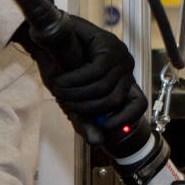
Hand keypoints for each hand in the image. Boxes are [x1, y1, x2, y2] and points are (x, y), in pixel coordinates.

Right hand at [13, 16, 148, 144]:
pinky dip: (74, 80)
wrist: (45, 42)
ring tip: (59, 89)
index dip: (125, 119)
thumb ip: (86, 122)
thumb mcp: (74, 103)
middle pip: (116, 100)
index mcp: (123, 83)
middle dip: (85, 107)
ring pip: (104, 87)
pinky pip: (95, 71)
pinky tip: (61, 79)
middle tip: (63, 102)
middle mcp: (126, 69)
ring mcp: (120, 55)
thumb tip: (99, 142)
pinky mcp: (108, 44)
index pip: (139, 104)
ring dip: (76, 93)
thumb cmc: (61, 71)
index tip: (105, 128)